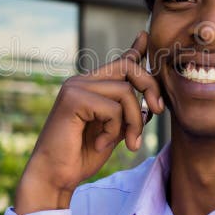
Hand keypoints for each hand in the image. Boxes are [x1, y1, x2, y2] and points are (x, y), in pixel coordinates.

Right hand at [14, 31, 164, 214]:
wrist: (56, 177)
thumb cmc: (82, 156)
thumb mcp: (114, 130)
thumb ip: (128, 113)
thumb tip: (150, 103)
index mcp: (91, 86)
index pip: (119, 62)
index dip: (135, 49)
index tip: (145, 36)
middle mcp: (81, 81)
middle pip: (127, 67)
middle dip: (149, 87)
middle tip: (158, 112)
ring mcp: (75, 87)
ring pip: (125, 92)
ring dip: (133, 121)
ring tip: (127, 143)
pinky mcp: (73, 99)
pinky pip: (113, 108)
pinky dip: (115, 130)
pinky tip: (101, 144)